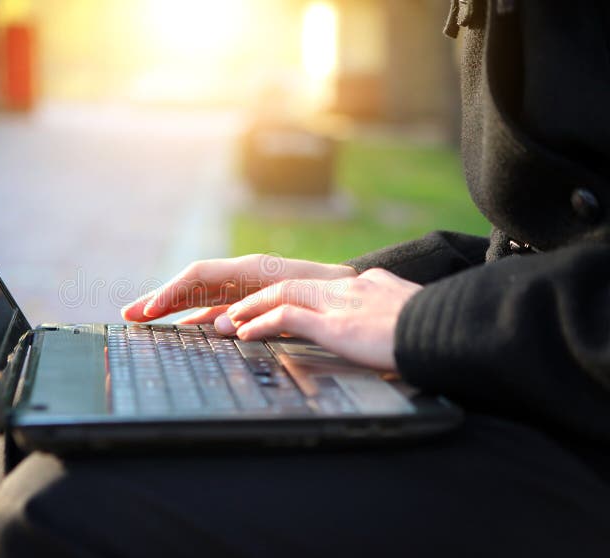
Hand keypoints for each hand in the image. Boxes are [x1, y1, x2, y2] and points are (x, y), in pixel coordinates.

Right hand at [121, 254, 356, 322]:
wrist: (351, 290)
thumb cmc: (328, 290)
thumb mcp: (298, 297)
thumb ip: (260, 308)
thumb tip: (221, 325)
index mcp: (249, 269)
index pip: (198, 276)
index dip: (170, 292)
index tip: (149, 310)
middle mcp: (241, 275)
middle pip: (191, 284)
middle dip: (160, 299)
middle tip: (129, 314)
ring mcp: (244, 288)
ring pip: (199, 296)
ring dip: (172, 308)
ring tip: (144, 320)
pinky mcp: (250, 300)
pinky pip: (215, 306)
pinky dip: (195, 317)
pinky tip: (182, 329)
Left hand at [219, 268, 422, 370]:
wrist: (450, 331)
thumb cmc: (439, 332)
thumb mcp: (413, 318)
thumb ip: (392, 317)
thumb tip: (393, 334)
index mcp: (369, 284)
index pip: (318, 286)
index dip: (291, 295)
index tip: (275, 306)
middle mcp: (350, 286)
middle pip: (291, 284)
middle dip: (258, 297)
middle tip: (235, 311)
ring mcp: (341, 302)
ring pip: (281, 294)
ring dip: (251, 308)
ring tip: (230, 322)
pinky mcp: (335, 323)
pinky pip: (287, 317)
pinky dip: (262, 323)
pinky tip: (247, 334)